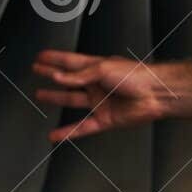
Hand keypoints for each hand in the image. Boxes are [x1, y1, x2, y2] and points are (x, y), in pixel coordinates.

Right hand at [32, 49, 191, 141]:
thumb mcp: (103, 68)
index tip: (41, 56)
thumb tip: (57, 77)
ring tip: (39, 95)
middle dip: (52, 74)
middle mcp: (97, 84)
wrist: (155, 94)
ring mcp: (100, 102)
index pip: (71, 61)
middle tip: (36, 70)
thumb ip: (79, 75)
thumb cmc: (134, 75)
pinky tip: (54, 135)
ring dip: (56, 98)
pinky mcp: (105, 119)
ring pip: (72, 100)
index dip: (55, 58)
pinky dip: (68, 132)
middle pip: (69, 79)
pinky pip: (83, 127)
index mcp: (97, 67)